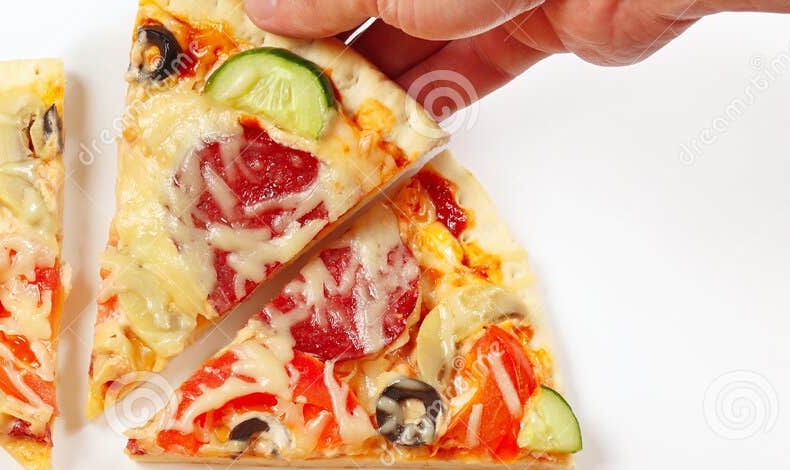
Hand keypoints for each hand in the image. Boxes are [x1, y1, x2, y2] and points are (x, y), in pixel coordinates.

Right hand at [244, 1, 785, 110]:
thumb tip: (266, 10)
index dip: (294, 9)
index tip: (252, 45)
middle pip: (372, 5)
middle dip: (329, 54)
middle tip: (282, 101)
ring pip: (417, 39)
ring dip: (374, 88)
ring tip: (326, 132)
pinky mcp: (537, 22)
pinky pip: (469, 68)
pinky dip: (431, 103)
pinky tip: (392, 136)